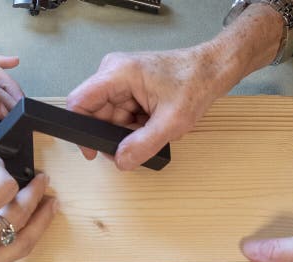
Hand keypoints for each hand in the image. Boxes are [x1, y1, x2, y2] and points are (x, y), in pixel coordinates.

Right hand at [67, 44, 233, 170]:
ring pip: (110, 119)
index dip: (80, 130)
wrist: (213, 70)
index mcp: (118, 73)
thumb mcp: (171, 122)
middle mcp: (114, 73)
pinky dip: (135, 126)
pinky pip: (122, 115)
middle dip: (114, 135)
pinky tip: (153, 124)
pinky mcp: (130, 88)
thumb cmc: (196, 83)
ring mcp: (121, 81)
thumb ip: (143, 146)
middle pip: (96, 115)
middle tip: (137, 145)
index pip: (79, 102)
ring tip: (153, 129)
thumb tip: (121, 161)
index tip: (92, 151)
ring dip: (128, 132)